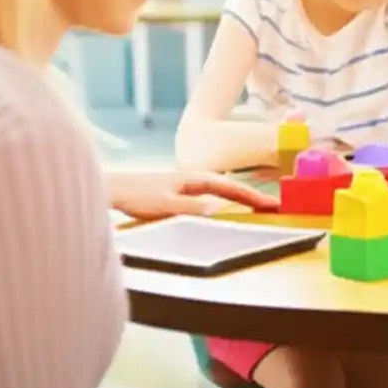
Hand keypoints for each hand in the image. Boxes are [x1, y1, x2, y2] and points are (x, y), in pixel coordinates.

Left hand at [108, 170, 279, 221]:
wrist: (113, 189)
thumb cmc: (136, 194)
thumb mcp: (166, 204)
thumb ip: (193, 207)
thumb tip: (220, 208)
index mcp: (195, 178)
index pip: (233, 188)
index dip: (254, 196)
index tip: (274, 204)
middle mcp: (194, 179)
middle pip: (231, 187)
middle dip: (253, 196)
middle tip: (274, 206)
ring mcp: (187, 185)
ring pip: (222, 191)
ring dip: (240, 198)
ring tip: (257, 207)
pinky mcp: (180, 193)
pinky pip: (211, 196)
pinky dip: (225, 201)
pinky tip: (226, 207)